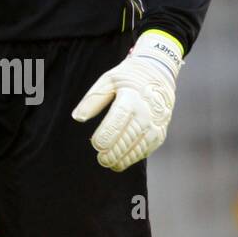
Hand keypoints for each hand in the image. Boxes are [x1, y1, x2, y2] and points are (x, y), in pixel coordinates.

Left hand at [71, 30, 182, 170]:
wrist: (159, 73)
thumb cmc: (127, 77)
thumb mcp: (108, 80)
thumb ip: (92, 100)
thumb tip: (77, 118)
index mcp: (131, 97)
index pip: (118, 119)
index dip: (107, 134)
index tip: (96, 145)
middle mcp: (146, 112)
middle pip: (128, 136)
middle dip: (114, 151)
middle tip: (102, 159)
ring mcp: (155, 124)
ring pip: (139, 146)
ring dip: (124, 157)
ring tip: (110, 163)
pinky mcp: (160, 132)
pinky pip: (147, 148)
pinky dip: (134, 156)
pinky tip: (122, 160)